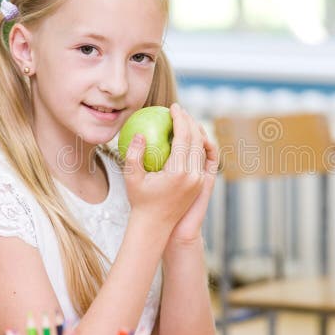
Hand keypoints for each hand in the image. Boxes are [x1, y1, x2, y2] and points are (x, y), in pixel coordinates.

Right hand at [124, 103, 205, 234]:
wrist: (155, 226)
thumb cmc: (140, 202)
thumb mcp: (131, 178)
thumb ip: (133, 154)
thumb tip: (139, 134)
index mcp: (179, 172)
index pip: (184, 137)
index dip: (180, 119)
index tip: (173, 107)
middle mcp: (193, 176)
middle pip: (197, 139)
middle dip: (190, 121)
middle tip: (179, 110)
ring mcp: (199, 181)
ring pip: (202, 148)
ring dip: (195, 131)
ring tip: (183, 120)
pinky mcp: (200, 184)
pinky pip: (201, 158)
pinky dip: (196, 145)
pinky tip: (186, 137)